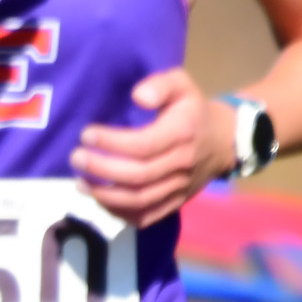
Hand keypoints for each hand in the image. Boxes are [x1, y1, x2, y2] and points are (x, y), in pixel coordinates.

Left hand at [70, 68, 235, 226]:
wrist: (225, 141)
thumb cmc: (193, 109)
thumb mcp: (181, 84)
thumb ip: (160, 85)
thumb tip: (137, 96)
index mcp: (181, 133)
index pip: (143, 145)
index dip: (112, 143)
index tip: (86, 135)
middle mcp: (181, 164)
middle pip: (138, 176)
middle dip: (102, 170)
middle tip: (76, 158)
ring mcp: (180, 187)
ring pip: (141, 200)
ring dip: (106, 195)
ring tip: (80, 182)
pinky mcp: (177, 202)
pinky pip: (149, 216)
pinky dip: (121, 214)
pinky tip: (100, 200)